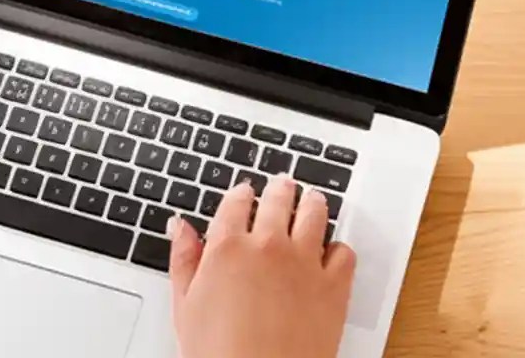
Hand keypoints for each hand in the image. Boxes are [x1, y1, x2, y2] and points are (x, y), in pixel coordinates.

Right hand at [169, 175, 356, 357]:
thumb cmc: (219, 354)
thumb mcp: (186, 305)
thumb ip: (184, 259)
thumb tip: (180, 228)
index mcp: (228, 247)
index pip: (237, 201)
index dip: (241, 193)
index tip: (244, 192)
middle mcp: (269, 246)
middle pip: (279, 199)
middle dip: (280, 188)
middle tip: (283, 185)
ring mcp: (305, 263)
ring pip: (315, 213)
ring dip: (312, 203)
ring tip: (312, 200)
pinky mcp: (334, 286)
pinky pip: (344, 251)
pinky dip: (338, 247)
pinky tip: (331, 251)